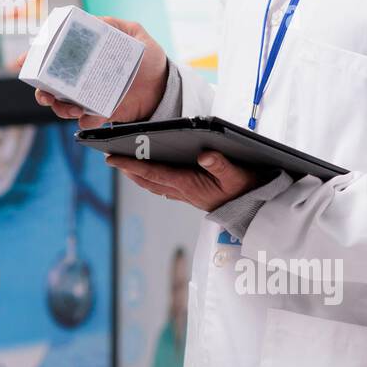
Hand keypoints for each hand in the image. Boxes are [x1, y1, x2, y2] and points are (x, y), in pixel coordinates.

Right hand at [13, 17, 168, 129]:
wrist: (165, 87)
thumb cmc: (148, 57)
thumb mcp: (134, 33)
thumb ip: (113, 25)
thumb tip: (92, 21)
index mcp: (84, 55)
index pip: (53, 54)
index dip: (34, 58)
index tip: (23, 62)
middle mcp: (81, 76)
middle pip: (49, 84)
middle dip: (40, 91)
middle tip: (45, 95)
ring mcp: (88, 95)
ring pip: (61, 104)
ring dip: (60, 108)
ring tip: (73, 109)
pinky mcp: (99, 113)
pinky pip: (84, 119)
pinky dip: (83, 119)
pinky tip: (90, 116)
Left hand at [105, 150, 266, 212]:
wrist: (255, 211)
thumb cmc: (247, 190)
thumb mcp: (237, 174)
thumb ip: (221, 164)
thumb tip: (204, 155)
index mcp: (188, 184)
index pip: (152, 173)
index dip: (130, 165)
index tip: (112, 158)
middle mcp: (183, 191)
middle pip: (147, 180)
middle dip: (128, 170)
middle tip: (111, 158)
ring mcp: (186, 195)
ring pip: (154, 185)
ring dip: (138, 176)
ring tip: (125, 165)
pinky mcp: (191, 196)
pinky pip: (164, 188)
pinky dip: (152, 180)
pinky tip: (150, 175)